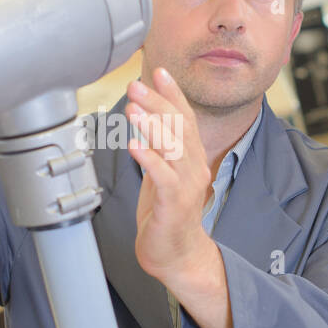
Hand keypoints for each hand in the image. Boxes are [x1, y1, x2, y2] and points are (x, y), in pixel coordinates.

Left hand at [125, 67, 212, 280]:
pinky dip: (149, 159)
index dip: (173, 94)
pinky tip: (133, 144)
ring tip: (134, 107)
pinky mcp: (174, 205)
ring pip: (173, 149)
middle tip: (137, 84)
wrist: (177, 255)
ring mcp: (186, 186)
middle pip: (179, 128)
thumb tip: (144, 119)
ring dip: (153, 125)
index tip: (159, 72)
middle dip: (158, 103)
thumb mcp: (160, 174)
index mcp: (191, 159)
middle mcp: (194, 168)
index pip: (185, 119)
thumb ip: (156, 149)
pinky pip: (163, 177)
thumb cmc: (166, 215)